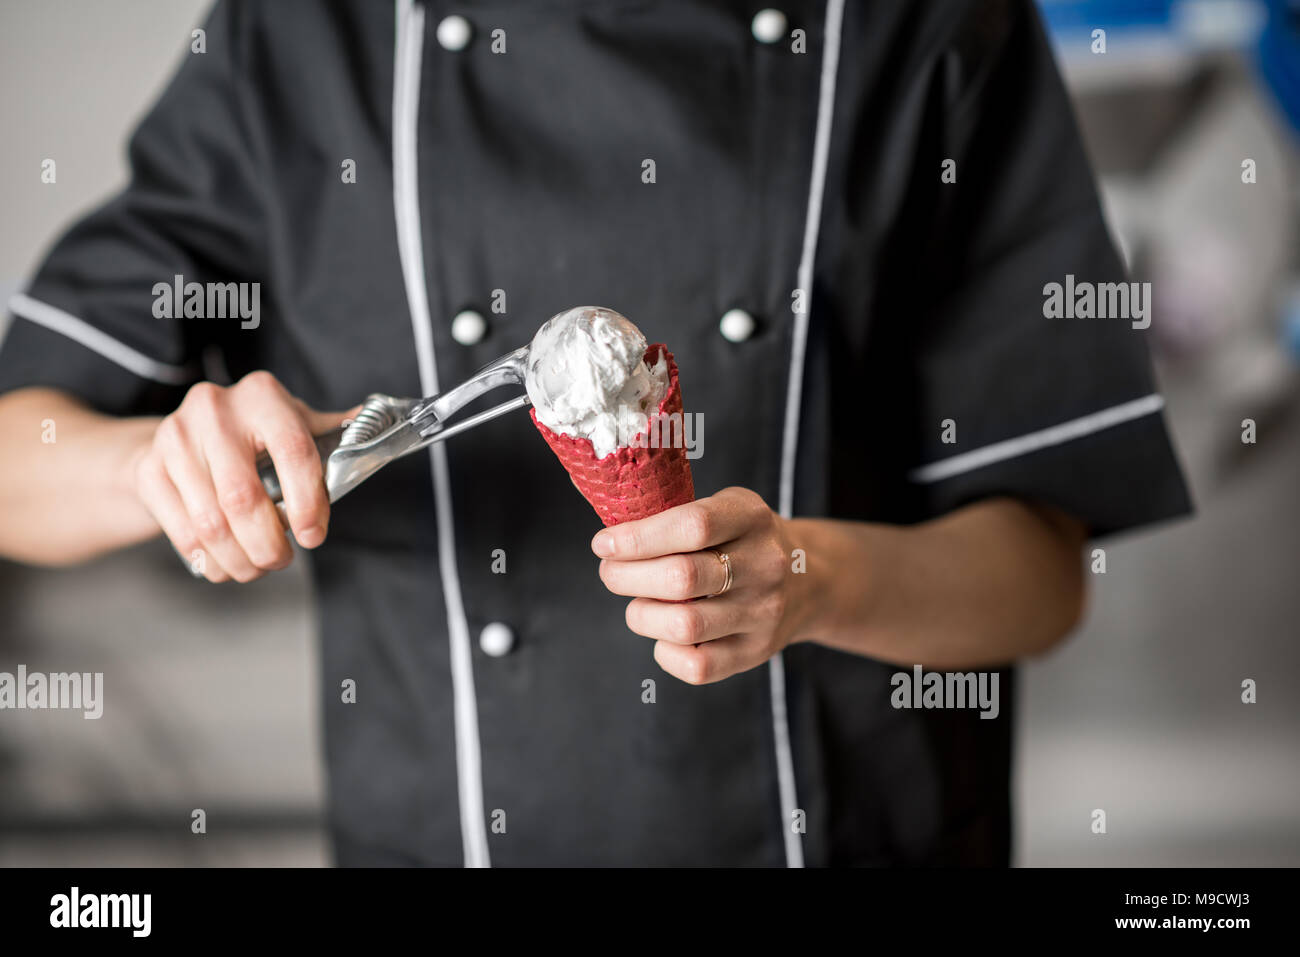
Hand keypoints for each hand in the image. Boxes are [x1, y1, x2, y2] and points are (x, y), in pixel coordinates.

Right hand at [128, 371, 354, 582]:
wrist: (181, 434)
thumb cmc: (252, 434)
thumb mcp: (294, 424)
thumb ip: (332, 434)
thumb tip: (376, 429)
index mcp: (263, 395)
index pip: (294, 453)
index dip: (308, 503)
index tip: (313, 536)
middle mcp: (214, 409)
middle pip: (244, 497)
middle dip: (268, 544)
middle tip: (281, 560)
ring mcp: (174, 437)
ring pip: (210, 522)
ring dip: (239, 558)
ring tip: (256, 567)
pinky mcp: (148, 468)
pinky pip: (181, 530)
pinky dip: (208, 559)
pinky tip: (226, 565)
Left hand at [593, 487, 809, 684]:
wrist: (806, 579)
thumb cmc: (741, 540)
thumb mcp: (724, 508)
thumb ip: (674, 518)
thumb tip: (609, 543)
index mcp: (752, 517)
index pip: (692, 526)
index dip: (638, 538)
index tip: (603, 544)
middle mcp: (765, 565)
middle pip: (681, 578)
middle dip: (626, 577)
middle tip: (610, 573)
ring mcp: (764, 613)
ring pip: (684, 625)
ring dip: (641, 615)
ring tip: (637, 604)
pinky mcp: (756, 652)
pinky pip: (698, 666)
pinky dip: (664, 652)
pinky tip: (662, 635)